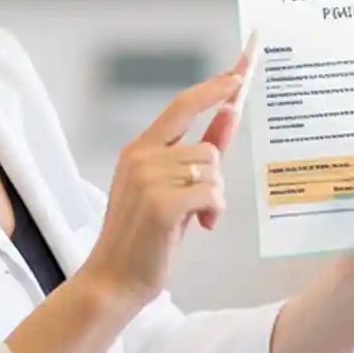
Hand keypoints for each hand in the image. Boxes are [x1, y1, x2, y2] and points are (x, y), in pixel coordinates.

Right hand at [81, 70, 242, 307]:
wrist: (114, 279)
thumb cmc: (144, 236)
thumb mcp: (171, 187)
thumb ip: (200, 150)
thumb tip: (229, 113)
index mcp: (138, 149)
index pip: (181, 105)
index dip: (213, 88)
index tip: (238, 73)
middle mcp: (140, 157)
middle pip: (207, 147)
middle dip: (215, 177)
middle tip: (201, 204)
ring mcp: (148, 179)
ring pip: (213, 171)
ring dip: (214, 197)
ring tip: (194, 219)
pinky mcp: (162, 204)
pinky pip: (212, 194)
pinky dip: (214, 212)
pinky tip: (200, 226)